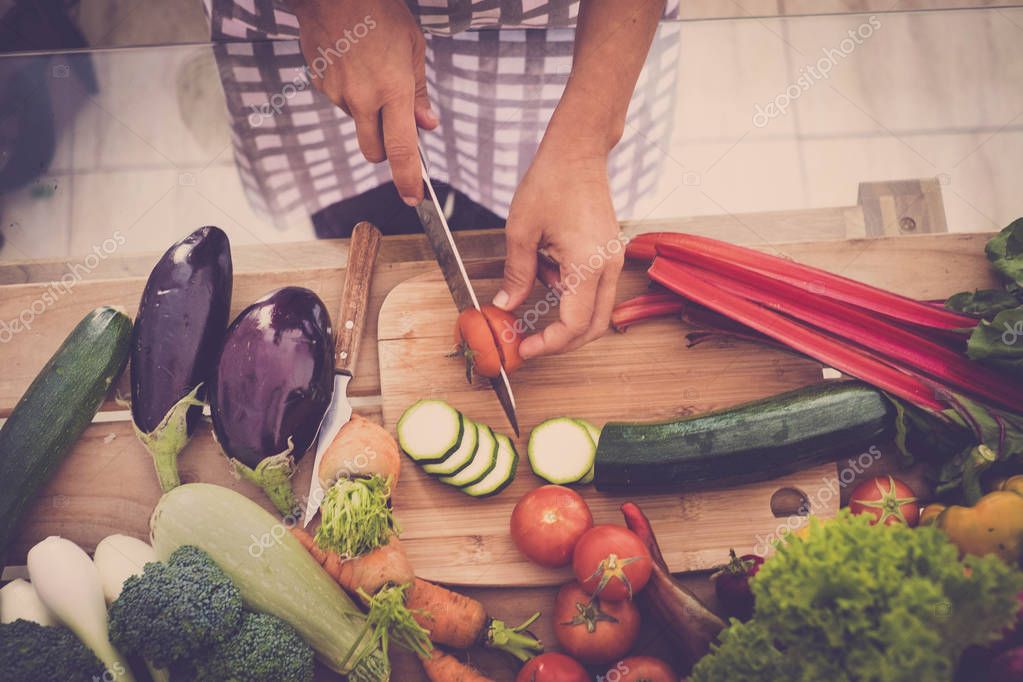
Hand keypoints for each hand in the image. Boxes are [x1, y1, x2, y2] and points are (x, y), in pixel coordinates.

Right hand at [290, 0, 435, 203]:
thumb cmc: (378, 10)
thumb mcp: (413, 46)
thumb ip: (420, 91)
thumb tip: (427, 124)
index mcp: (393, 89)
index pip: (401, 149)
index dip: (408, 179)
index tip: (413, 197)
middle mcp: (363, 98)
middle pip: (372, 151)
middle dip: (384, 151)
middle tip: (393, 126)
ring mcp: (337, 93)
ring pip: (356, 122)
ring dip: (366, 111)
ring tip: (370, 69)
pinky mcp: (320, 84)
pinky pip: (339, 101)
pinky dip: (349, 92)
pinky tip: (352, 63)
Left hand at [494, 143, 623, 358]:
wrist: (577, 152)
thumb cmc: (551, 182)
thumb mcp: (521, 231)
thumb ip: (517, 275)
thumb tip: (507, 306)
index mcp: (588, 264)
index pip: (573, 324)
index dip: (549, 344)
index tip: (526, 349)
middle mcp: (608, 266)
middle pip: (594, 326)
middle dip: (562, 340)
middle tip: (532, 342)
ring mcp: (613, 260)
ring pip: (596, 309)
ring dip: (566, 311)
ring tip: (535, 280)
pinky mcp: (609, 252)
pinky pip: (594, 287)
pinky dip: (571, 291)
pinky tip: (547, 266)